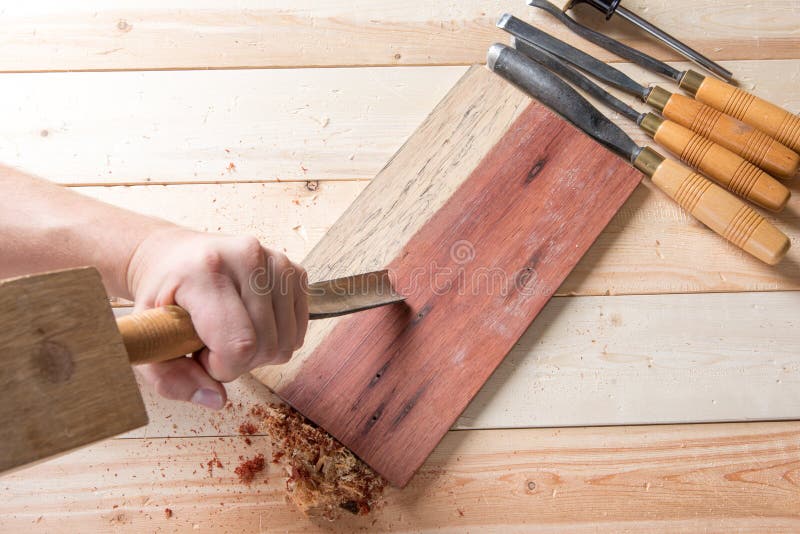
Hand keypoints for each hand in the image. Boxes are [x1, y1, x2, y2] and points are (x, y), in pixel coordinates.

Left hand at [126, 226, 307, 408]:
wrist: (175, 256)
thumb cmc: (162, 296)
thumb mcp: (150, 338)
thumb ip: (171, 378)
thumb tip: (216, 400)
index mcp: (206, 272)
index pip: (240, 343)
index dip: (224, 367)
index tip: (201, 356)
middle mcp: (247, 259)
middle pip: (267, 346)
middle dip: (239, 361)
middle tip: (212, 344)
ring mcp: (276, 262)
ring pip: (287, 342)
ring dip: (259, 352)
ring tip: (230, 332)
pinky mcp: (294, 270)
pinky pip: (298, 330)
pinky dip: (276, 339)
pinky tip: (251, 324)